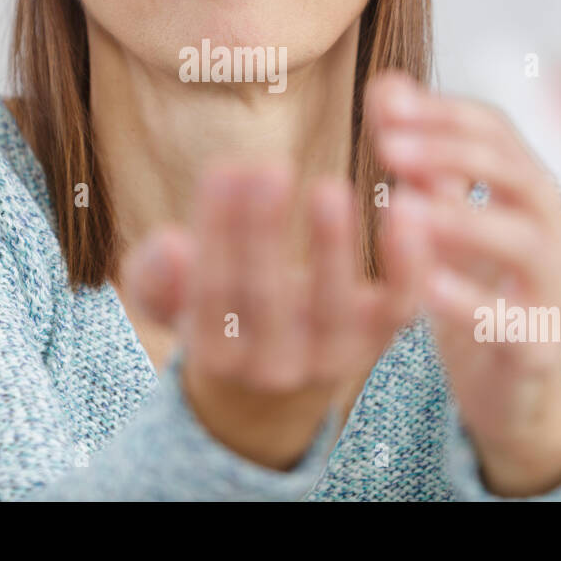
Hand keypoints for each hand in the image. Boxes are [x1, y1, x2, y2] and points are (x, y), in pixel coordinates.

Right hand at [119, 159, 430, 470]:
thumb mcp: (169, 303)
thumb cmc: (213, 318)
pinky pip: (398, 305)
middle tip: (268, 169)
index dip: (218, 232)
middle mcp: (276, 367)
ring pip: (336, 307)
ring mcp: (332, 357)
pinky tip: (404, 209)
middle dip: (266, 233)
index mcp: (217, 356)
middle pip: (268, 300)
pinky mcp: (379, 336)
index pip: (213, 292)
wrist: (272, 391)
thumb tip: (171, 247)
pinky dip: (406, 263)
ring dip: (333, 247)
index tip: (222, 169)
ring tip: (328, 188)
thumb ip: (154, 276)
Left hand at [366, 70, 560, 495]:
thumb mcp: (442, 217)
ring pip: (527, 242)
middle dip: (452, 153)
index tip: (382, 104)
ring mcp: (555, 292)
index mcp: (531, 192)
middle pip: (519, 173)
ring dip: (463, 218)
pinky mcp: (539, 350)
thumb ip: (420, 158)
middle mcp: (556, 233)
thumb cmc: (476, 289)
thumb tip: (385, 85)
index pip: (496, 131)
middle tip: (386, 147)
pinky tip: (421, 286)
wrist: (511, 389)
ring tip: (400, 205)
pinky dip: (468, 301)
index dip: (442, 111)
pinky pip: (512, 323)